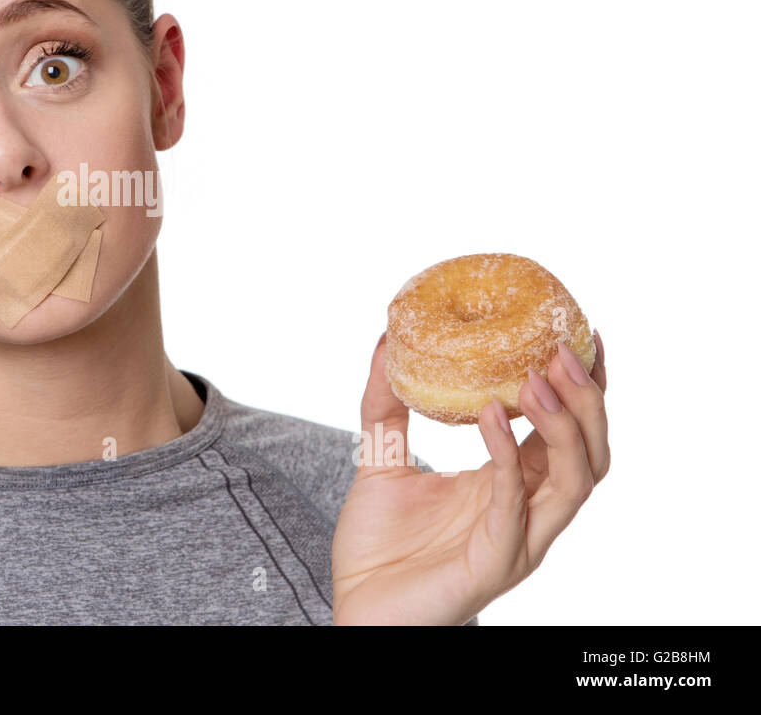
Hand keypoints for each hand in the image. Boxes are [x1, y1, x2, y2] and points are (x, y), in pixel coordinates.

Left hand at [331, 330, 608, 624]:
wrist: (355, 610)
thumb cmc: (378, 548)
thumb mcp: (380, 459)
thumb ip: (385, 404)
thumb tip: (387, 342)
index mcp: (510, 486)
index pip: (564, 432)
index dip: (580, 388)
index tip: (576, 334)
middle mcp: (526, 513)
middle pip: (589, 455)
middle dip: (587, 401)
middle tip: (564, 349)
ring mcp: (517, 541)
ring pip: (573, 482)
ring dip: (564, 427)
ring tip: (537, 379)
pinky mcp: (493, 564)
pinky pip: (515, 509)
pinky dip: (507, 459)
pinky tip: (492, 416)